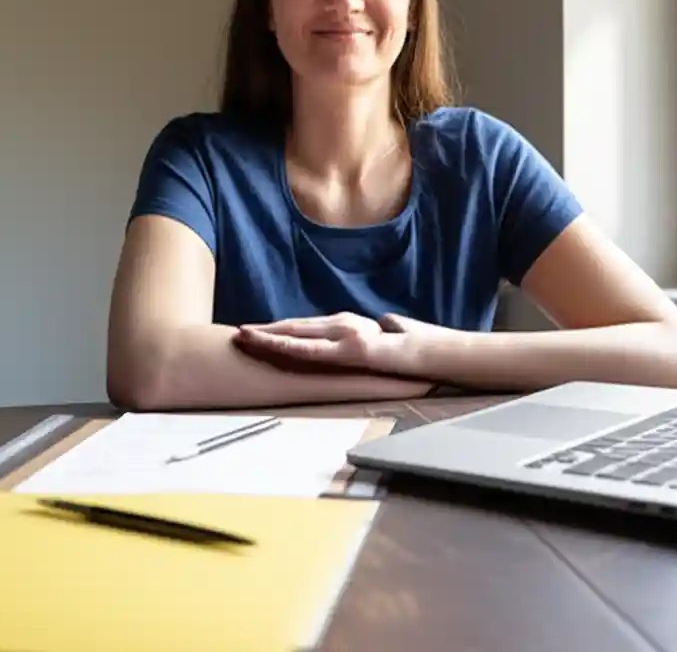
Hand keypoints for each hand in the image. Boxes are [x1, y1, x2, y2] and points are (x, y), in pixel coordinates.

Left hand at [234, 311, 448, 376]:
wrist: (438, 352)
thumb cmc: (418, 348)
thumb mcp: (389, 338)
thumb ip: (378, 332)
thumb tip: (382, 326)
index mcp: (350, 325)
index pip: (308, 327)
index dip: (281, 329)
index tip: (258, 332)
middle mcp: (344, 325)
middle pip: (295, 327)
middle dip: (265, 331)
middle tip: (238, 333)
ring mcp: (346, 336)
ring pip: (298, 334)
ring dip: (268, 336)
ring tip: (243, 337)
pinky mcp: (351, 350)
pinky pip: (312, 350)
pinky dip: (287, 347)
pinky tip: (268, 345)